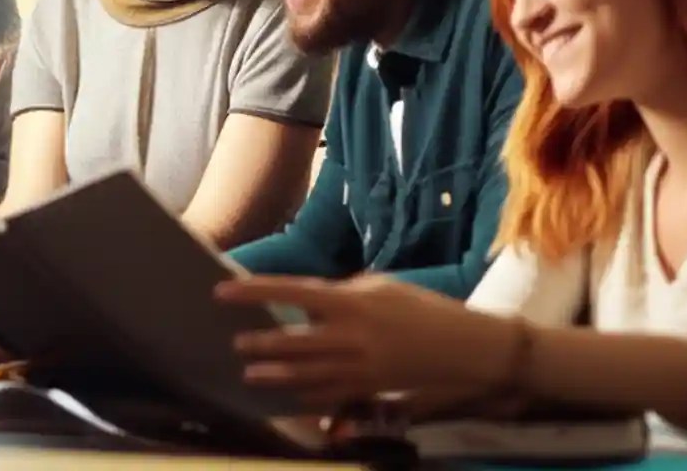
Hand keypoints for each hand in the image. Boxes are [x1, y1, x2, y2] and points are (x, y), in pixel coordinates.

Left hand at [215, 275, 517, 410]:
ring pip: (306, 375)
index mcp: (352, 301)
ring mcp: (360, 367)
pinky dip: (306, 397)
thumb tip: (305, 303)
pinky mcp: (369, 389)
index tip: (222, 291)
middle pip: (294, 342)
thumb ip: (339, 295)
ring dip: (275, 376)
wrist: (464, 346)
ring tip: (250, 374)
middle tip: (236, 343)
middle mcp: (352, 336)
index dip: (254, 291)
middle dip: (262, 344)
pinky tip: (286, 398)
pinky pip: (329, 396)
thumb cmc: (420, 307)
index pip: (291, 292)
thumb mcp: (379, 288)